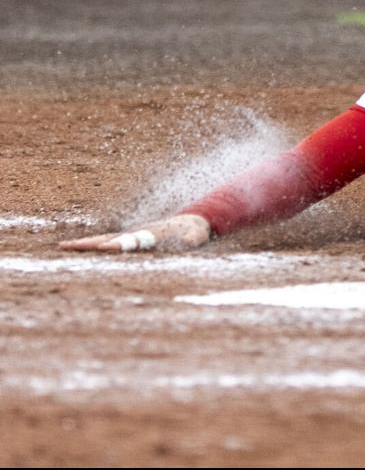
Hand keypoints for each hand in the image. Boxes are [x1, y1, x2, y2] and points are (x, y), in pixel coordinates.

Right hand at [58, 214, 212, 252]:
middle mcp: (137, 233)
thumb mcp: (197, 235)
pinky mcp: (130, 237)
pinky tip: (78, 249)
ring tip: (63, 247)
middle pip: (109, 238)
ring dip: (85, 244)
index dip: (119, 245)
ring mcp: (131, 234)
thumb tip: (190, 241)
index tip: (105, 248)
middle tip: (67, 247)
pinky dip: (93, 245)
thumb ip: (193, 238)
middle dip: (90, 244)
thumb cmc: (195, 231)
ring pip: (104, 239)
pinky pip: (109, 241)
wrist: (192, 221)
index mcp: (151, 234)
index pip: (131, 241)